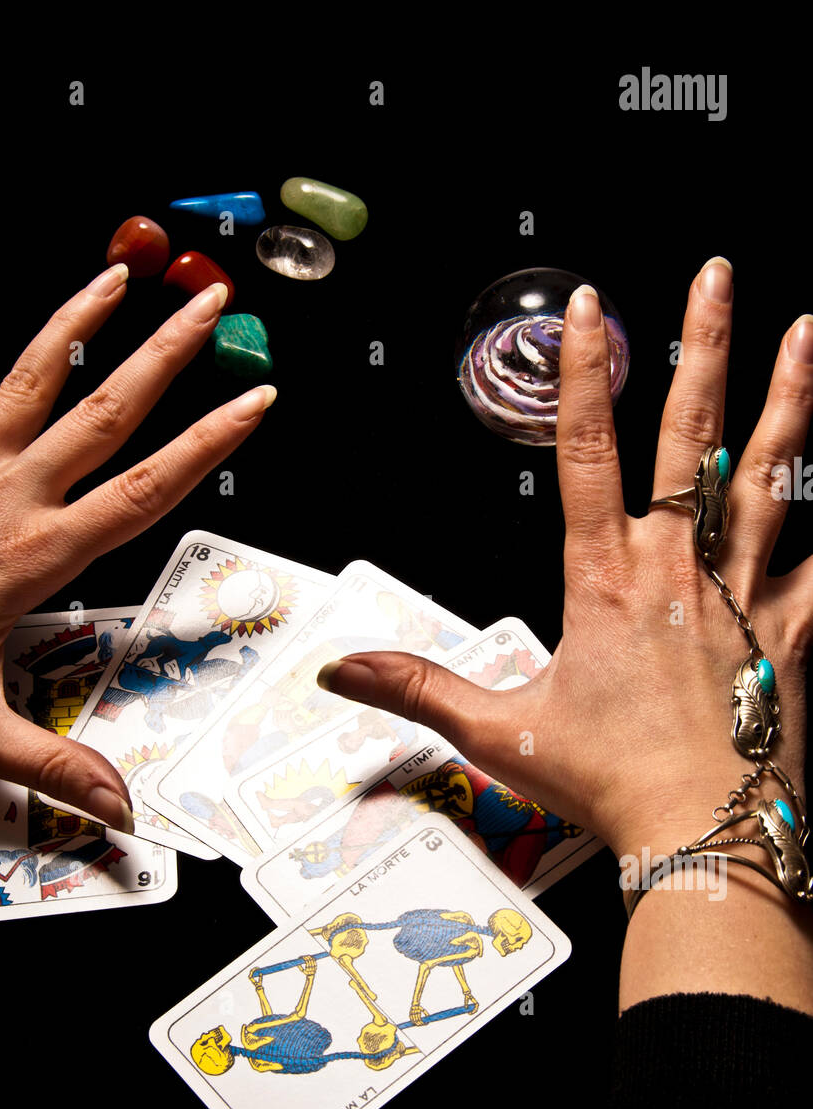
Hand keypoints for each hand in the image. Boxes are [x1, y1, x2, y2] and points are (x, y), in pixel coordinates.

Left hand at [0, 268, 274, 829]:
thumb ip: (55, 769)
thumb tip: (123, 811)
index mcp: (31, 558)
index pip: (143, 492)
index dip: (207, 445)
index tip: (255, 402)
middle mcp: (0, 500)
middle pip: (103, 414)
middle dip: (165, 355)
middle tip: (209, 303)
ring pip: (27, 381)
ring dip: (75, 325)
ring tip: (116, 272)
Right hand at [318, 259, 812, 873]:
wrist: (706, 832)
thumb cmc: (611, 784)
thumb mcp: (500, 734)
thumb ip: (418, 690)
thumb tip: (340, 671)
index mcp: (605, 582)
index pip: (586, 455)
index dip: (582, 376)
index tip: (588, 310)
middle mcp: (678, 569)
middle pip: (691, 438)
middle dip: (702, 347)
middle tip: (716, 276)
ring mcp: (743, 592)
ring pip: (770, 475)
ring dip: (786, 399)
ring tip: (803, 331)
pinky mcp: (792, 628)